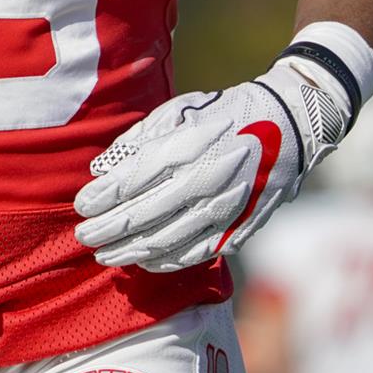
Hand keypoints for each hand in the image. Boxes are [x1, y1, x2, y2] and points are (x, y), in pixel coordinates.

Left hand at [74, 55, 351, 272]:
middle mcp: (205, 180)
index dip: (103, 197)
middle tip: (84, 236)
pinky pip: (197, 252)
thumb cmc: (226, 113)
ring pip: (167, 240)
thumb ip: (139, 140)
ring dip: (131, 251)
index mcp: (187, 146)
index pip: (133, 179)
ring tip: (105, 254)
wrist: (292, 126)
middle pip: (144, 214)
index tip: (80, 206)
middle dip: (108, 229)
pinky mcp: (241, 227)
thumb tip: (102, 169)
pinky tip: (145, 261)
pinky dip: (167, 260)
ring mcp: (225, 207)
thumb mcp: (180, 111)